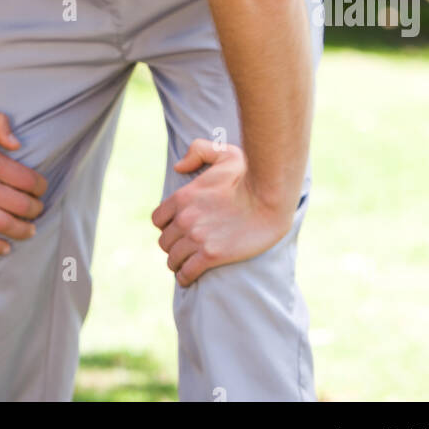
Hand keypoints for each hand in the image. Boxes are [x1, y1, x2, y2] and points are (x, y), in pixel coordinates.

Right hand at [0, 107, 47, 256]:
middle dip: (35, 210)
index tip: (41, 190)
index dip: (40, 187)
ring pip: (3, 224)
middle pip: (20, 205)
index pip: (27, 180)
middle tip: (38, 211)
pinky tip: (5, 248)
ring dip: (22, 230)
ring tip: (30, 231)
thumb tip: (18, 145)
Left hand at [151, 140, 294, 286]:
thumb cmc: (250, 174)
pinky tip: (190, 277)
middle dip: (173, 246)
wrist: (270, 197)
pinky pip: (187, 272)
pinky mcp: (211, 255)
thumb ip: (198, 151)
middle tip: (184, 249)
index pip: (158, 219)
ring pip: (173, 259)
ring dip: (178, 263)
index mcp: (183, 196)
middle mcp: (185, 218)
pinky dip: (186, 277)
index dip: (166, 226)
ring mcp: (197, 237)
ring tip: (186, 265)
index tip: (177, 231)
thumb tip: (178, 167)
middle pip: (165, 241)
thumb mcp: (224, 153)